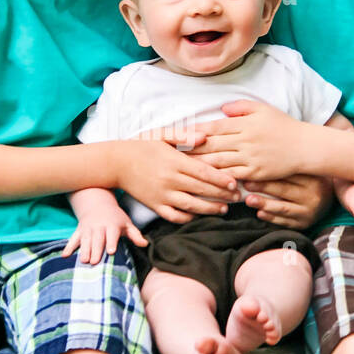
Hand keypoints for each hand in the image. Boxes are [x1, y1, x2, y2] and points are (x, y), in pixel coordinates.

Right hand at [62, 209, 148, 264]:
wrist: (97, 204)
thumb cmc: (115, 217)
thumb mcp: (127, 223)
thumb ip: (135, 235)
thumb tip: (145, 244)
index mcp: (112, 225)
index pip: (112, 234)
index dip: (111, 242)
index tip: (110, 252)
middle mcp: (99, 227)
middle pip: (97, 239)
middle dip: (96, 250)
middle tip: (94, 262)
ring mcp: (87, 229)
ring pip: (85, 240)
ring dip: (83, 250)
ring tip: (83, 261)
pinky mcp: (79, 231)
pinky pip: (73, 239)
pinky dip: (69, 247)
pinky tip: (65, 255)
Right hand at [114, 135, 239, 223]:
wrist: (116, 163)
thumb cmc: (142, 147)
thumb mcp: (162, 135)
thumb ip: (184, 136)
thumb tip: (205, 137)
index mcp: (174, 161)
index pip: (204, 172)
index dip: (221, 179)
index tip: (234, 183)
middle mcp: (170, 180)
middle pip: (202, 189)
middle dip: (222, 194)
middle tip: (237, 197)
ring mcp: (162, 195)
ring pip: (192, 206)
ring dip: (210, 209)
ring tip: (223, 209)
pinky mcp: (155, 206)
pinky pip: (175, 216)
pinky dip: (188, 217)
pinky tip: (198, 214)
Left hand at [187, 101, 310, 181]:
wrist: (305, 146)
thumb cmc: (283, 126)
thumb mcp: (263, 109)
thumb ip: (241, 107)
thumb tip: (222, 108)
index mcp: (242, 124)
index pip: (212, 127)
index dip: (192, 131)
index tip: (175, 135)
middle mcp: (243, 140)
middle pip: (210, 145)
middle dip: (188, 149)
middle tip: (169, 154)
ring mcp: (249, 157)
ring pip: (217, 162)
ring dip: (198, 165)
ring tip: (180, 168)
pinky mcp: (255, 172)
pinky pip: (232, 176)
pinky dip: (217, 179)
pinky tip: (204, 182)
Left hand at [241, 173, 333, 229]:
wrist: (329, 199)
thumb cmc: (311, 180)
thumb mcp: (306, 170)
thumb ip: (288, 164)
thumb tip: (258, 159)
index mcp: (313, 179)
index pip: (288, 174)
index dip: (268, 172)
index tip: (251, 169)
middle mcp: (313, 196)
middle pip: (284, 190)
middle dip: (263, 187)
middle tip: (246, 183)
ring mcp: (309, 212)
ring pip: (283, 208)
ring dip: (264, 204)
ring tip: (249, 200)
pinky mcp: (304, 224)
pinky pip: (285, 222)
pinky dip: (271, 218)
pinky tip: (259, 213)